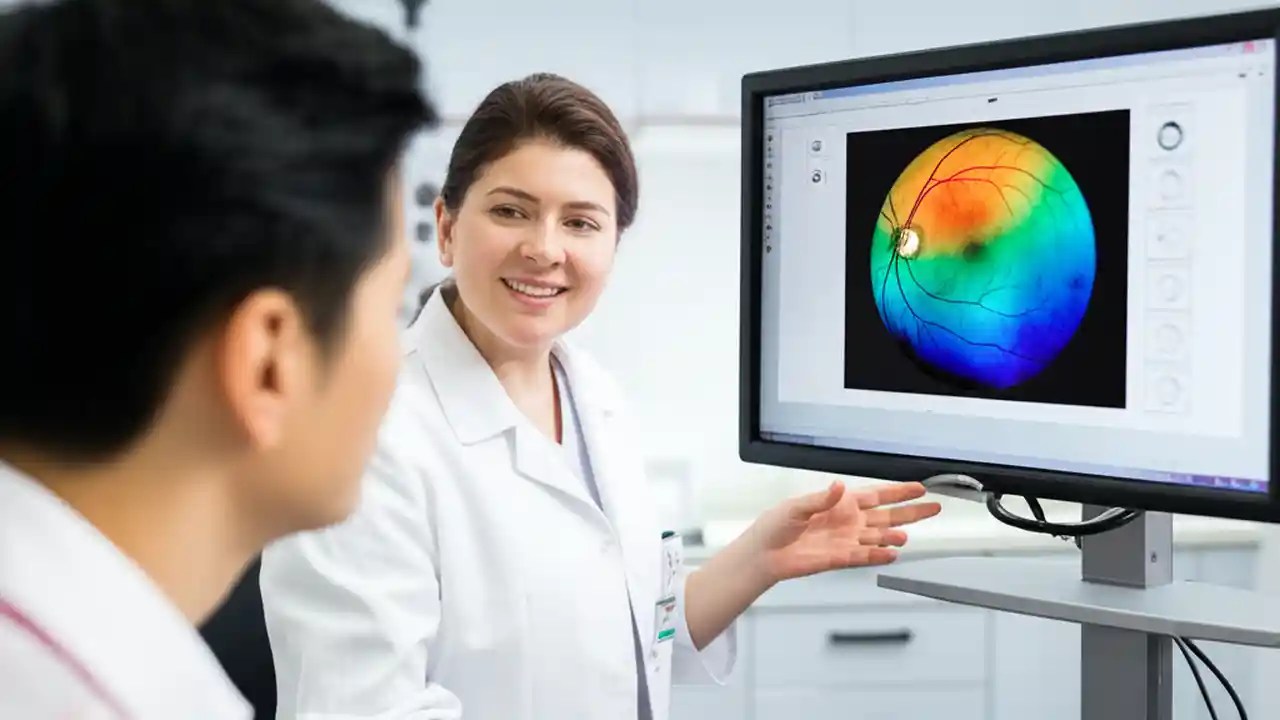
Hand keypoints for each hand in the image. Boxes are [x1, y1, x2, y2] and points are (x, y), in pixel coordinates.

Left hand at [750, 480, 941, 583]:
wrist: (766, 553)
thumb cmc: (777, 524)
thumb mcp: (797, 506)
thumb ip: (820, 499)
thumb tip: (839, 488)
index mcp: (841, 503)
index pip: (877, 495)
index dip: (898, 492)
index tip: (919, 488)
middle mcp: (849, 521)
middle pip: (887, 515)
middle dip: (911, 512)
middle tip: (933, 508)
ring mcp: (847, 540)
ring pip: (879, 536)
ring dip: (893, 536)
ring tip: (905, 536)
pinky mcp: (841, 558)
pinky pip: (865, 557)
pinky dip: (879, 556)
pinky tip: (893, 554)